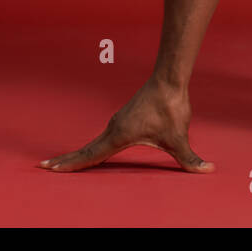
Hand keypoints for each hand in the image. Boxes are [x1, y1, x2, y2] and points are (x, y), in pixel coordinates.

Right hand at [39, 75, 214, 172]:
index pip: (91, 155)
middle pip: (86, 150)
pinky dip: (92, 146)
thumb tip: (207, 170)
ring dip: (78, 154)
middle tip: (44, 168)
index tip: (49, 169)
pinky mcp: (125, 118)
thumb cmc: (171, 108)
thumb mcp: (179, 138)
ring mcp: (118, 122)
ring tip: (62, 164)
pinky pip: (104, 137)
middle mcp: (114, 128)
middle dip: (66, 161)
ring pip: (94, 143)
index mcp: (119, 135)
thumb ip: (190, 158)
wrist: (169, 80)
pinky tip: (95, 151)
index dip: (71, 164)